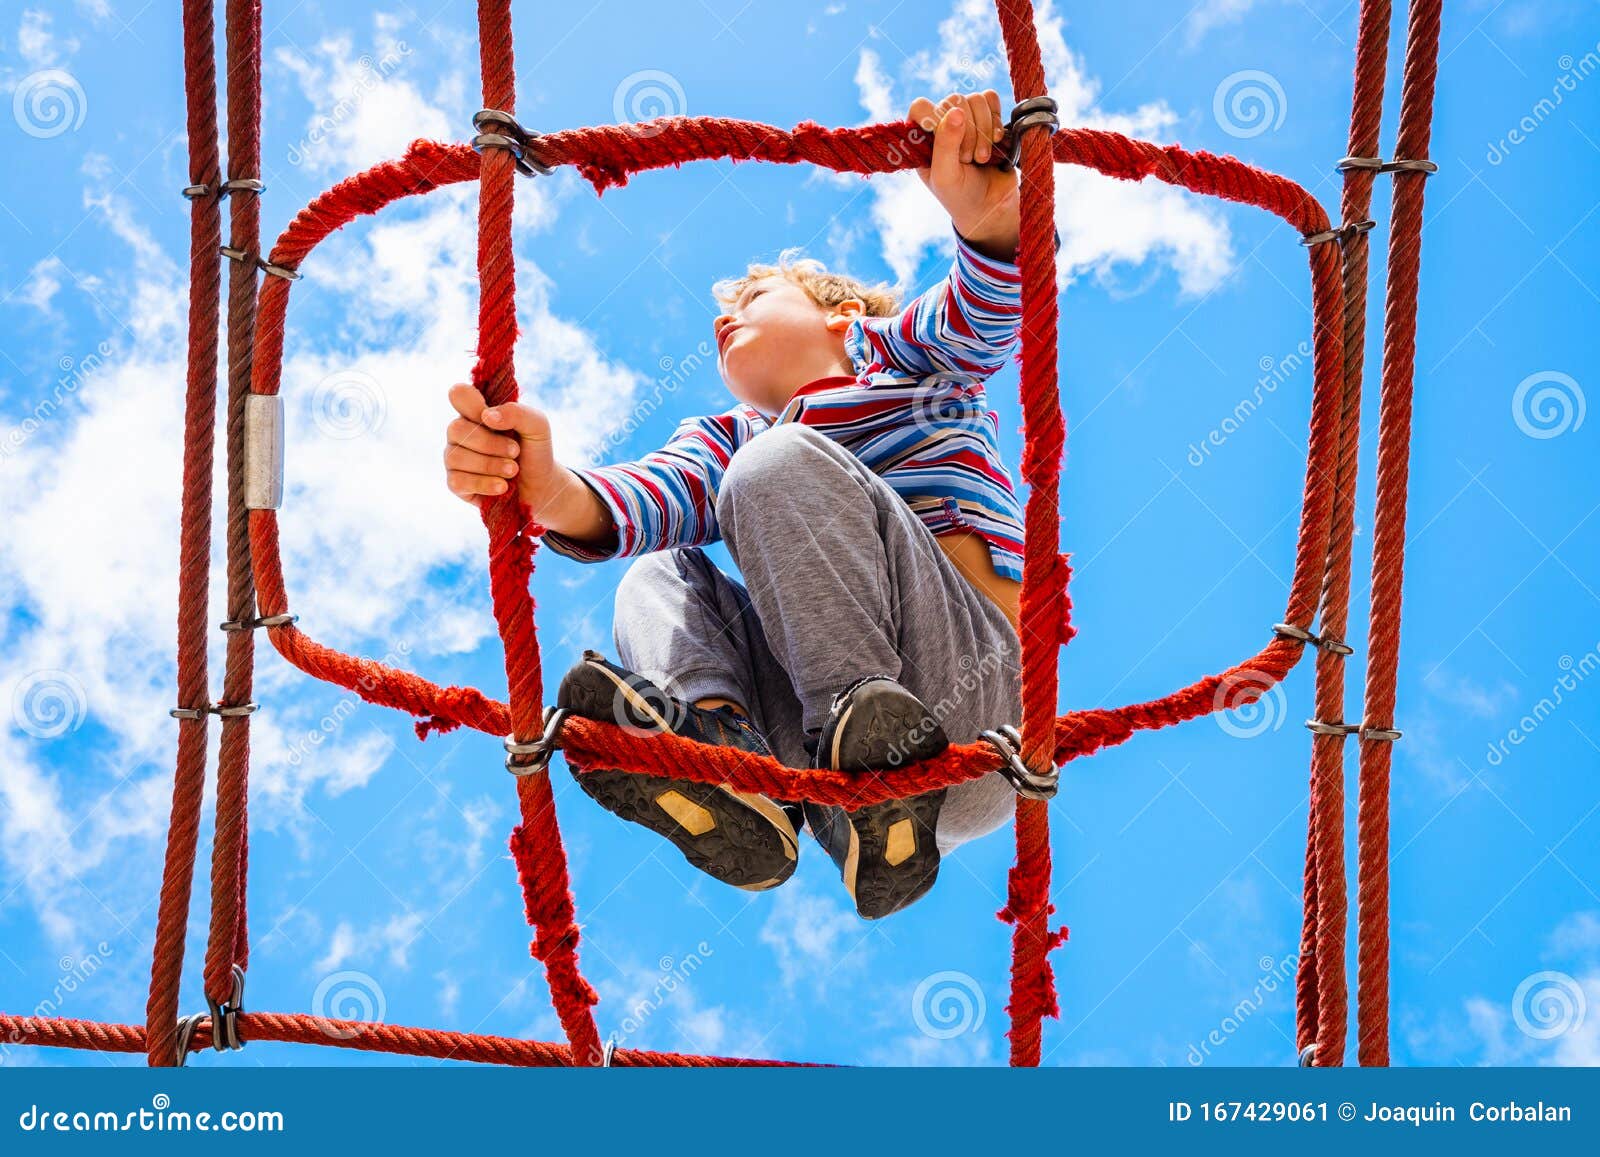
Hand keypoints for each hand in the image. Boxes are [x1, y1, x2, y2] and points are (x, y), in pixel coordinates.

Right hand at [444, 382, 560, 509]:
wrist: (541, 486)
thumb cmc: (535, 451)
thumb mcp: (537, 426)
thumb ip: (516, 413)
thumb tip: (487, 416)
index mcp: (477, 412)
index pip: (458, 395)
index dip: (471, 404)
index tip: (490, 417)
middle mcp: (461, 433)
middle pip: (456, 429)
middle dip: (490, 443)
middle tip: (515, 451)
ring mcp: (455, 457)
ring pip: (456, 457)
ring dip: (491, 465)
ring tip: (513, 470)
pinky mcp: (456, 483)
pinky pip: (458, 481)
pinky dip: (484, 484)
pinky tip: (502, 486)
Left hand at [908, 91, 1020, 262]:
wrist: (992, 206)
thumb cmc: (961, 195)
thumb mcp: (946, 176)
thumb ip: (946, 144)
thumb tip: (955, 110)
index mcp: (922, 137)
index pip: (920, 107)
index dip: (935, 118)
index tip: (947, 140)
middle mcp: (942, 123)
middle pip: (954, 100)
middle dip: (967, 132)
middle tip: (968, 159)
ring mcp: (966, 118)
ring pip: (976, 99)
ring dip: (984, 130)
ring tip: (981, 157)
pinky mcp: (988, 116)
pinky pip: (991, 98)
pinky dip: (996, 119)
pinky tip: (995, 140)